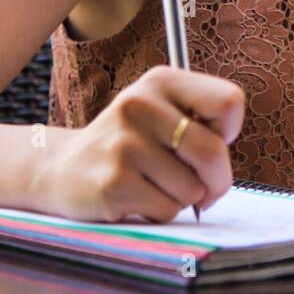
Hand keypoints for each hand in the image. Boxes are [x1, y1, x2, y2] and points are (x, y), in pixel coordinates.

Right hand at [31, 66, 245, 221]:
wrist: (64, 169)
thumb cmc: (133, 146)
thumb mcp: (163, 115)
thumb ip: (203, 127)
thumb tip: (220, 170)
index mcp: (161, 81)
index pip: (229, 102)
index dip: (229, 130)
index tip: (211, 139)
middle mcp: (140, 104)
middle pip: (213, 152)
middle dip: (217, 181)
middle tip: (205, 188)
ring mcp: (124, 144)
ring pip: (193, 188)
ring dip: (184, 199)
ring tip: (156, 185)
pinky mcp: (114, 182)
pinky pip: (168, 209)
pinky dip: (163, 212)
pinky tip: (139, 198)